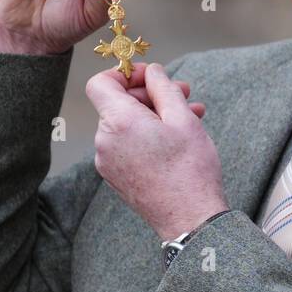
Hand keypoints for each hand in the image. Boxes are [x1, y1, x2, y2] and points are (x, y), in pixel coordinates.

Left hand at [86, 61, 228, 241]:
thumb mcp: (183, 119)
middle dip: (149, 95)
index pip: (101, 83)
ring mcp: (107, 162)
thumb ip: (164, 88)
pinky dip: (146, 136)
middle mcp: (105, 142)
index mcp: (119, 122)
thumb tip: (153, 72)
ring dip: (153, 116)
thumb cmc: (190, 170)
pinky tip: (174, 140)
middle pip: (117, 104)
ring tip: (189, 117)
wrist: (190, 219)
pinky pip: (126, 145)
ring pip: (126, 125)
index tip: (150, 77)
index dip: (125, 74)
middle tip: (184, 94)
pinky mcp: (115, 177)